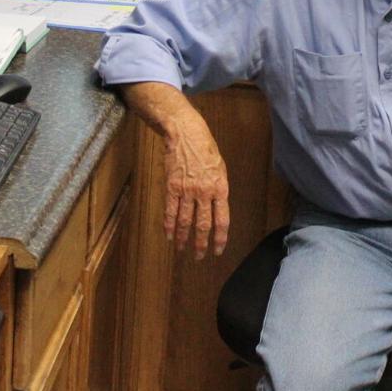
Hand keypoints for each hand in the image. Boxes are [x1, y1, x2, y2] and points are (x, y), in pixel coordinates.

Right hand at [161, 110, 230, 258]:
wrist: (185, 133)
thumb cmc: (205, 148)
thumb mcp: (220, 167)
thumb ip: (218, 188)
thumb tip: (217, 207)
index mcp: (220, 188)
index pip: (222, 219)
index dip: (220, 237)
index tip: (218, 250)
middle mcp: (205, 192)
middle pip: (203, 225)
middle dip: (201, 244)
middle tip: (199, 257)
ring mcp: (187, 190)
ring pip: (185, 221)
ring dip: (183, 238)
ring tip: (182, 250)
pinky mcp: (172, 187)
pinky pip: (170, 211)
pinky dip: (169, 225)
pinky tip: (169, 235)